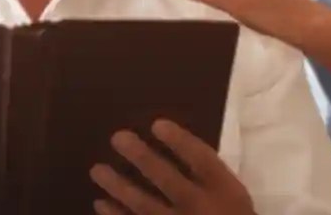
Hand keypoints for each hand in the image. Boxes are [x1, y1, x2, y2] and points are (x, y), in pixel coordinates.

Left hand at [90, 120, 253, 214]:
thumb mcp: (233, 197)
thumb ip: (210, 176)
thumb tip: (176, 147)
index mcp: (225, 192)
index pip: (203, 160)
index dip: (180, 141)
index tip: (157, 124)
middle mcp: (201, 208)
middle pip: (167, 180)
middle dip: (141, 157)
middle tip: (118, 138)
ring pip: (144, 206)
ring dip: (118, 187)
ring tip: (97, 170)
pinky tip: (100, 203)